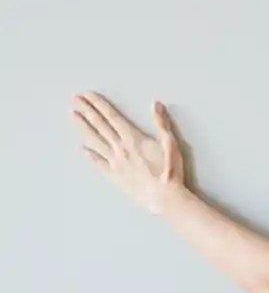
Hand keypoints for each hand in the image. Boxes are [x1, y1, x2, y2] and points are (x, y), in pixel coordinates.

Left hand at [72, 93, 186, 214]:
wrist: (164, 197)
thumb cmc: (170, 172)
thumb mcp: (171, 144)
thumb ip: (162, 123)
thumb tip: (156, 105)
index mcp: (133, 139)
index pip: (112, 117)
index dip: (99, 105)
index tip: (88, 96)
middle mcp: (120, 149)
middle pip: (100, 126)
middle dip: (87, 111)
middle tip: (75, 100)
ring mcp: (115, 163)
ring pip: (95, 141)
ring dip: (83, 127)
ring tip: (73, 116)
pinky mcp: (114, 176)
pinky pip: (98, 163)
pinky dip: (90, 155)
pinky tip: (82, 149)